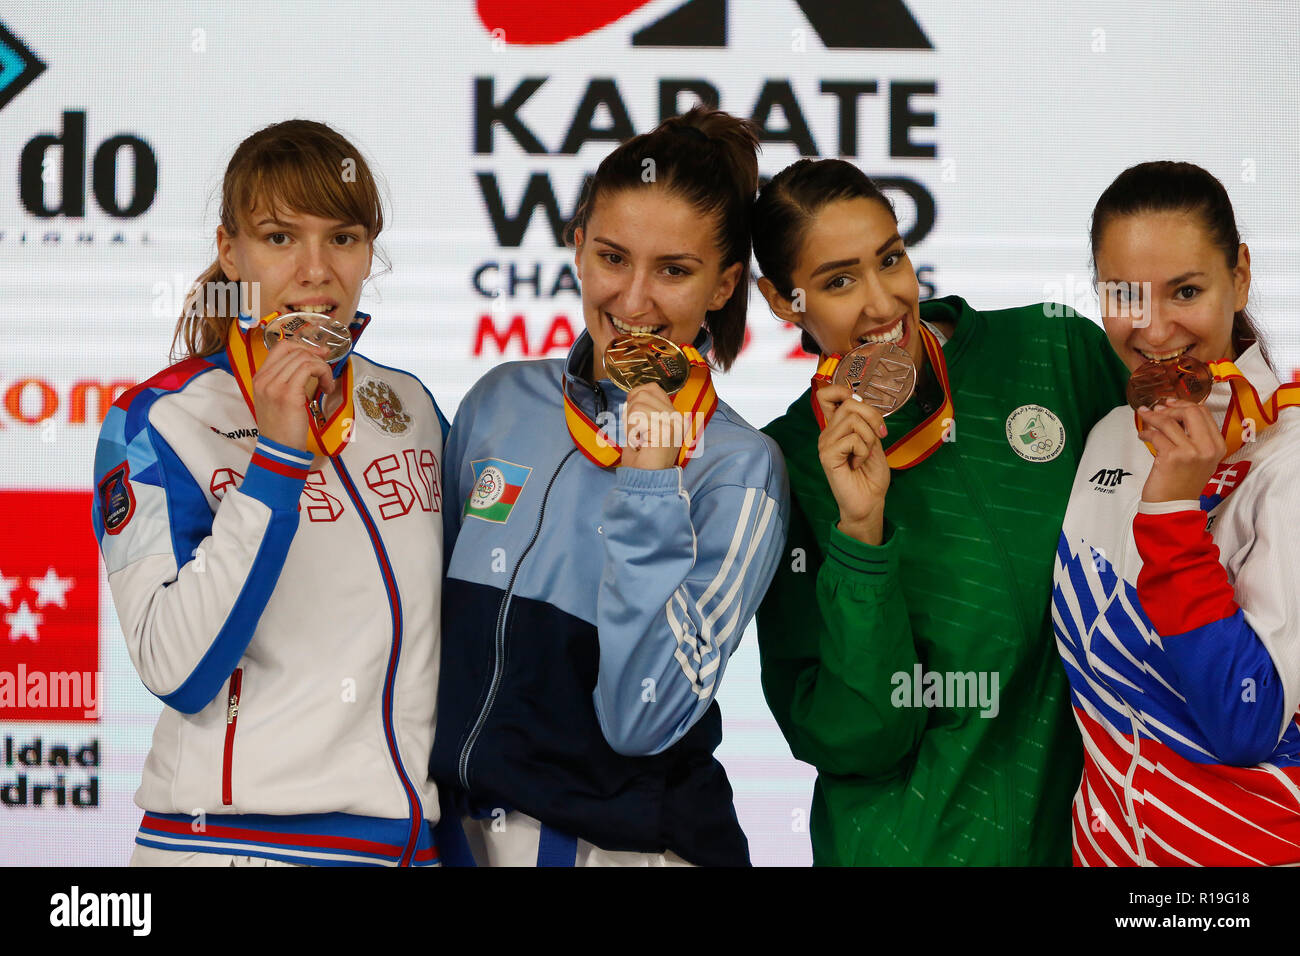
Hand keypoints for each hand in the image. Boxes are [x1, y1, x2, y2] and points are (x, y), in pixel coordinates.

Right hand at [252, 339, 335, 451]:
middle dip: (317, 358)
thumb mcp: (278, 398)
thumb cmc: (282, 427)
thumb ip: (286, 379)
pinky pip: (309, 369)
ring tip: (326, 384)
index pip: (281, 346)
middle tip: (326, 373)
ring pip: (304, 358)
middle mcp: (264, 378)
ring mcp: (274, 385)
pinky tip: (327, 388)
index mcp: (260, 377)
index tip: (320, 355)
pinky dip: (323, 374)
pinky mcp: (288, 394)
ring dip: (322, 368)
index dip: (304, 346)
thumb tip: (310, 362)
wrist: (278, 449)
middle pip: (295, 351)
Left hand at [619, 383, 681, 470]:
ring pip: (639, 403)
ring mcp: (673, 423)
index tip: (632, 415)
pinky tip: (639, 441)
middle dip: (631, 410)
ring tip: (638, 437)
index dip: (636, 396)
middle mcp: (676, 418)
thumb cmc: (643, 459)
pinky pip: (638, 416)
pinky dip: (632, 429)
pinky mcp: (666, 429)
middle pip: (644, 393)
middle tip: (635, 431)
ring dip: (631, 421)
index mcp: (673, 416)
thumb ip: (643, 410)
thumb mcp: (644, 429)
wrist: (647, 479)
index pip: (653, 388)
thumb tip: (632, 396)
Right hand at [816, 384, 890, 544]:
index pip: (827, 394)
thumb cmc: (871, 475)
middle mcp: (827, 432)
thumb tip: (861, 402)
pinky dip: (863, 451)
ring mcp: (825, 443)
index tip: (862, 406)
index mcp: (836, 427)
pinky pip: (853, 439)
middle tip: (879, 436)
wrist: (870, 502)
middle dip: (873, 417)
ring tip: (865, 454)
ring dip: (870, 438)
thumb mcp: (874, 440)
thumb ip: (866, 421)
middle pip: (849, 402)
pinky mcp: (827, 455)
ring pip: (853, 420)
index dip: (843, 390)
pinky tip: (857, 464)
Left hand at [1136, 399, 1225, 502]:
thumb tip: (1174, 410)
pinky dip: (1146, 433)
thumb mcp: (1198, 458)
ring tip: (1144, 417)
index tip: (1169, 403)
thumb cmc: (1182, 482)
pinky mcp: (1172, 457)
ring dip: (1152, 417)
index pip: (1204, 413)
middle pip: (1191, 411)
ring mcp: (1191, 452)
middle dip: (1170, 407)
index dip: (1184, 404)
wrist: (1174, 506)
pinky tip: (1142, 436)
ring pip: (1169, 421)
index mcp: (1217, 446)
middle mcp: (1208, 447)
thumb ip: (1194, 436)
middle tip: (1156, 409)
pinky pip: (1156, 435)